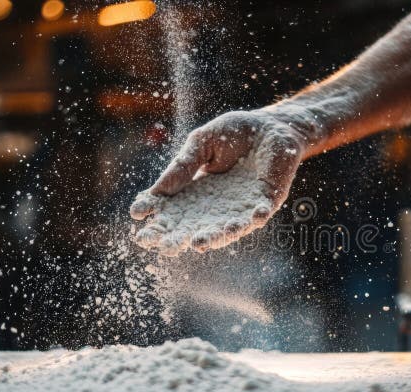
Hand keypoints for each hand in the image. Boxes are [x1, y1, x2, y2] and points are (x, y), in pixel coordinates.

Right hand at [130, 108, 310, 250]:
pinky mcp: (266, 202)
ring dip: (213, 237)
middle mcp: (219, 207)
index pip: (174, 210)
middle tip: (163, 245)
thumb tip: (157, 192)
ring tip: (198, 243)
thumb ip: (183, 166)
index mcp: (198, 193)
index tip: (138, 218)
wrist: (272, 125)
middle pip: (195, 227)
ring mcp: (243, 208)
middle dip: (179, 237)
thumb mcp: (201, 144)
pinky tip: (242, 222)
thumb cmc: (235, 133)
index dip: (157, 215)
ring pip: (225, 229)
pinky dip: (252, 219)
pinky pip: (258, 215)